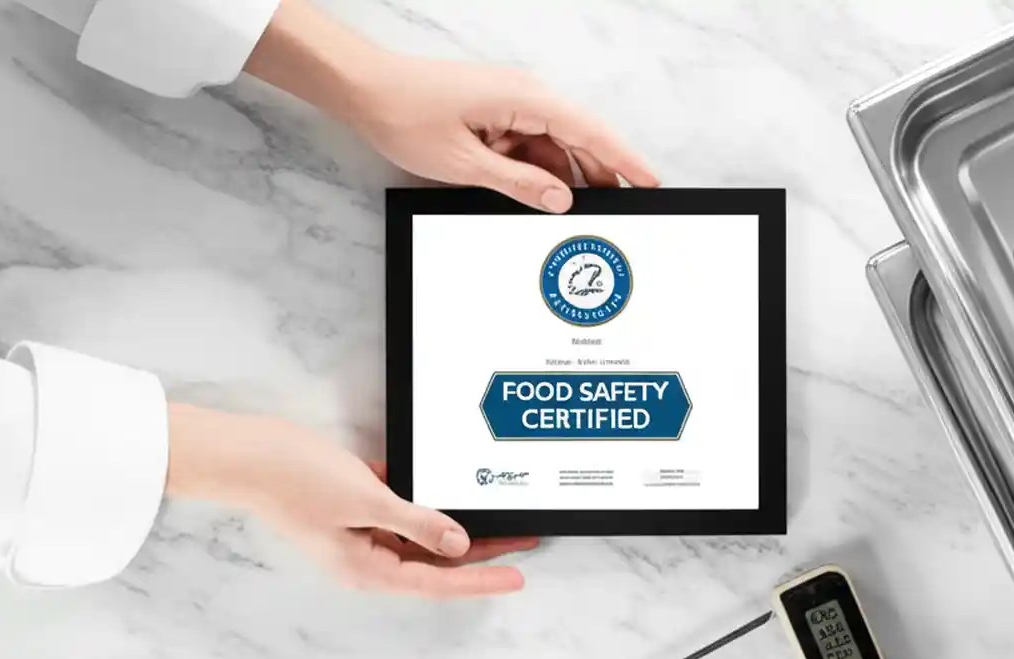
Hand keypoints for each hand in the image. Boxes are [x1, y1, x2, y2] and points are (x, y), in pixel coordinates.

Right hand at [165, 404, 536, 597]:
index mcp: (365, 567)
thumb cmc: (295, 478)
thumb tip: (459, 543)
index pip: (438, 580)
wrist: (247, 453)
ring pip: (419, 537)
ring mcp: (356, 532)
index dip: (481, 579)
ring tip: (497, 519)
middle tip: (521, 542)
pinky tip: (448, 496)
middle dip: (480, 553)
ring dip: (456, 528)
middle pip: (434, 561)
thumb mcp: (367, 500)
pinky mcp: (351, 506)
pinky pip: (398, 514)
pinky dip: (425, 507)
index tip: (517, 576)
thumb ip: (418, 522)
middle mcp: (363, 556)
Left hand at [245, 0, 660, 211]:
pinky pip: (527, 143)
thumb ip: (519, 184)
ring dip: (559, 177)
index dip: (624, 160)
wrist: (363, 88)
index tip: (650, 182)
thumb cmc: (405, 114)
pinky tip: (532, 196)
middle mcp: (524, 95)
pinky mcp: (495, 112)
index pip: (590, 132)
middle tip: (618, 211)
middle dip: (597, 176)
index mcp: (525, 99)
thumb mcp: (465, 163)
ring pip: (552, 145)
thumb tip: (561, 199)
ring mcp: (509, 102)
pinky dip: (533, 169)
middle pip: (577, 139)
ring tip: (570, 215)